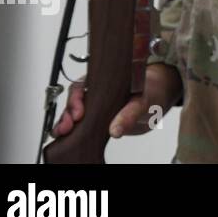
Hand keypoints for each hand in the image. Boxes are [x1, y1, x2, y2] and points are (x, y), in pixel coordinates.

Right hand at [51, 64, 182, 138]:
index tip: (79, 113)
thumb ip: (131, 114)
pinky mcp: (94, 118)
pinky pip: (77, 122)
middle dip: (67, 113)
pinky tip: (65, 137)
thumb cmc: (150, 94)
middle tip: (66, 127)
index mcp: (105, 80)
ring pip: (72, 112)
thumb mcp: (143, 102)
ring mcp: (93, 104)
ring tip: (61, 133)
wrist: (156, 102)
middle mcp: (95, 91)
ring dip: (64, 122)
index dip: (76, 98)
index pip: (82, 85)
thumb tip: (115, 131)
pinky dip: (69, 129)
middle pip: (73, 99)